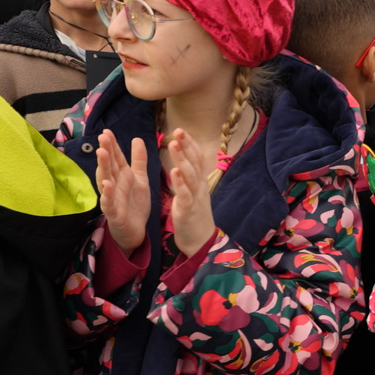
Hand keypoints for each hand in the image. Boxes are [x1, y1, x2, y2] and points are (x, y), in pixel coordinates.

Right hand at [96, 130, 150, 254]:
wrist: (135, 230)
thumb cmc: (135, 204)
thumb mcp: (140, 179)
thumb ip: (138, 160)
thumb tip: (137, 139)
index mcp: (122, 176)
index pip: (116, 158)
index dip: (112, 145)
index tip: (107, 131)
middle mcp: (114, 185)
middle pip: (109, 166)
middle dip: (105, 151)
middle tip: (102, 137)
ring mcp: (112, 198)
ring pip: (105, 181)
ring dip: (103, 167)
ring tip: (101, 153)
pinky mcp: (113, 213)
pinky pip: (108, 203)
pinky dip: (106, 194)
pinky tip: (107, 185)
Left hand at [165, 128, 216, 257]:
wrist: (201, 243)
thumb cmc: (194, 218)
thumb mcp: (194, 194)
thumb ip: (190, 178)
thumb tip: (185, 163)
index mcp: (199, 183)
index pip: (197, 159)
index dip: (190, 144)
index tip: (181, 130)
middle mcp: (200, 188)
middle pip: (195, 163)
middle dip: (186, 146)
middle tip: (178, 130)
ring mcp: (195, 199)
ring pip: (190, 175)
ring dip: (182, 159)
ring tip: (173, 145)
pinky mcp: (188, 211)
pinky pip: (184, 195)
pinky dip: (180, 183)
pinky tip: (174, 172)